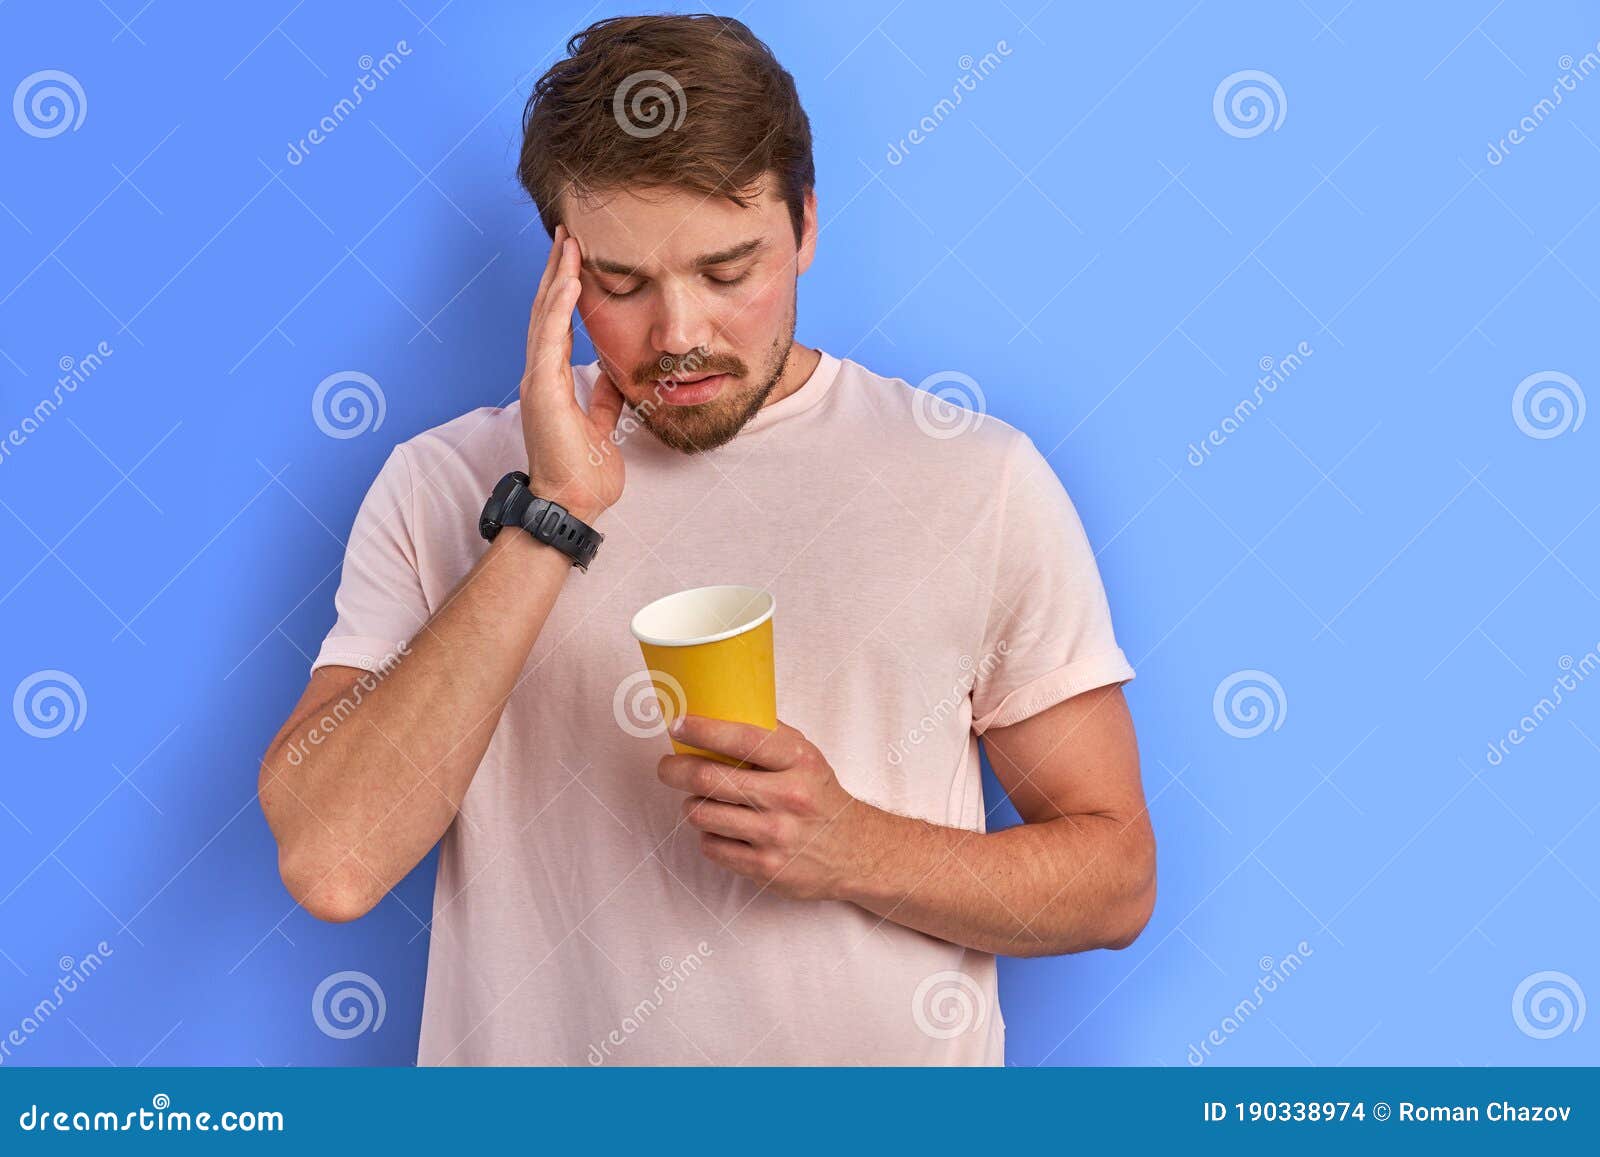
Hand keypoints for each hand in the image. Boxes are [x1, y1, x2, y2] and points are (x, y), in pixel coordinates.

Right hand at [520, 223, 624, 523]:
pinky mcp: (543, 389)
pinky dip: (559, 305)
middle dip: (557, 270)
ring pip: (545, 316)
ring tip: (567, 242)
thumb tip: (612, 375)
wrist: (573, 503)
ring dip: (556, 276)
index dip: (565, 289)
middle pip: (547, 311)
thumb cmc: (585, 471)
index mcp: (553, 381)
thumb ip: (603, 397)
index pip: (558, 324)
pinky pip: (550, 338)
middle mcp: (540, 375)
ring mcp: (538, 380)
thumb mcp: (602, 425)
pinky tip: (569, 278)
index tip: (575, 257)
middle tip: (566, 233)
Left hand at [656, 715, 877, 900]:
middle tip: (667, 767)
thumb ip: (770, 736)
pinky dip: (708, 835)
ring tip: (700, 800)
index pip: (743, 739)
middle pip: (709, 779)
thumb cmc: (819, 797)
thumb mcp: (806, 757)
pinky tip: (722, 830)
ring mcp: (775, 835)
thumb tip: (719, 712)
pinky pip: (711, 846)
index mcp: (799, 761)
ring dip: (692, 805)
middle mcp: (788, 797)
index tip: (677, 724)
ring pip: (702, 814)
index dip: (703, 730)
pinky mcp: (764, 867)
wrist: (854, 853)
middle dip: (675, 770)